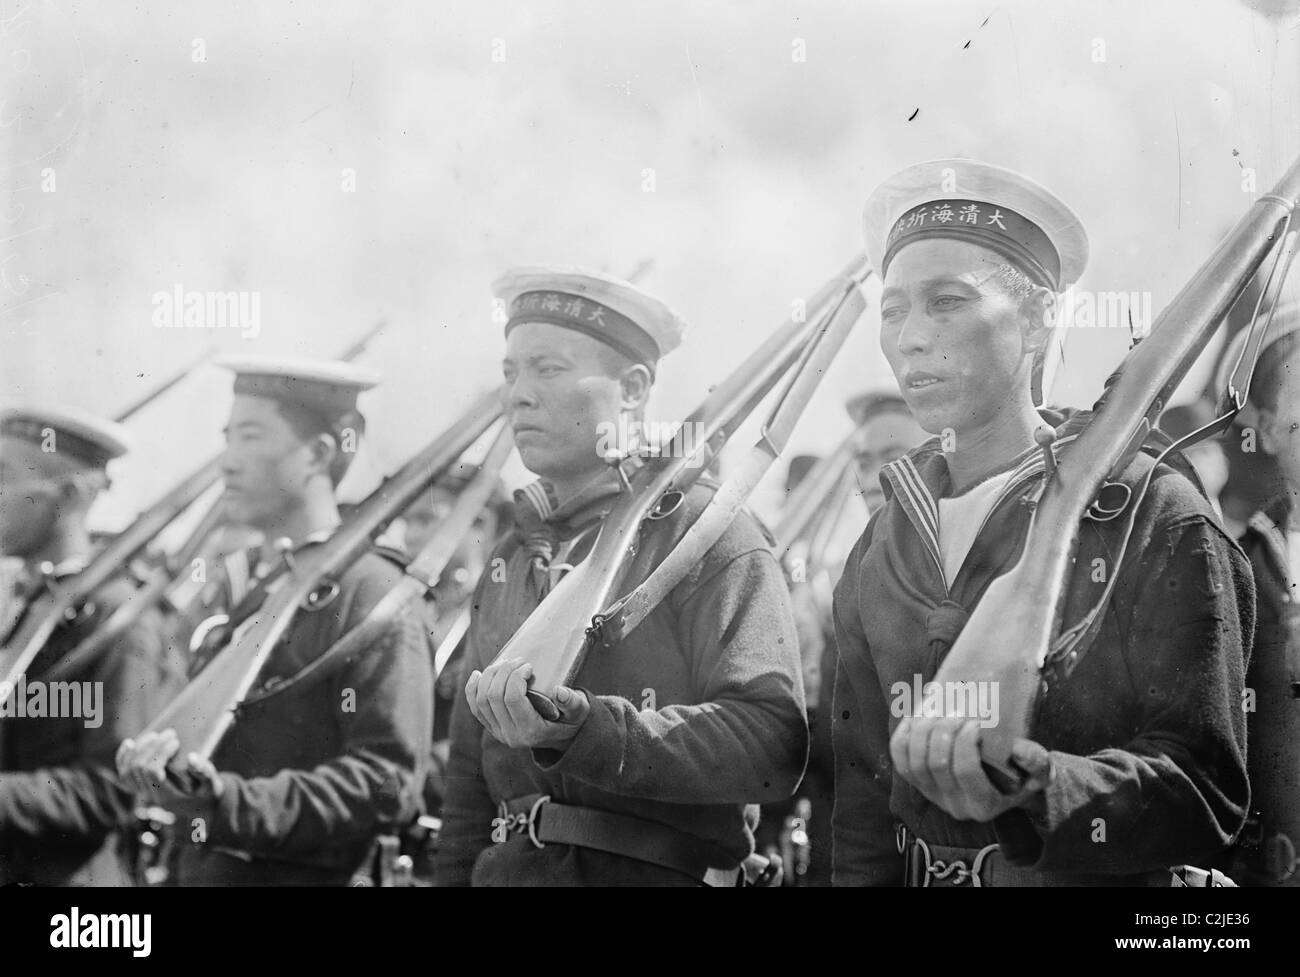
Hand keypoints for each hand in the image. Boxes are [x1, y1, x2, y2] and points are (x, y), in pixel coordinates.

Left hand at [115, 730, 224, 808]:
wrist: (200, 806)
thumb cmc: (207, 792)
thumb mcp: (212, 784)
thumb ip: (204, 771)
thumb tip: (191, 757)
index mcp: (166, 796)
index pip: (152, 771)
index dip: (160, 753)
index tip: (176, 740)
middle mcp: (150, 796)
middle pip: (138, 768)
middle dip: (152, 746)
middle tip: (170, 733)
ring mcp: (142, 793)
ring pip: (127, 770)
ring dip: (138, 749)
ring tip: (154, 735)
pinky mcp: (139, 788)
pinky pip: (123, 774)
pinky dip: (123, 758)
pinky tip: (129, 743)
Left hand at [466, 657, 589, 749]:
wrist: (561, 738)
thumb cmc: (571, 720)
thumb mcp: (579, 711)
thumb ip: (573, 702)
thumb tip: (559, 691)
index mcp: (531, 731)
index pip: (512, 699)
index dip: (515, 677)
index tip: (528, 666)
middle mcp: (511, 735)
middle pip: (494, 697)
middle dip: (503, 672)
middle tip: (518, 660)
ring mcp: (498, 732)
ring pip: (480, 701)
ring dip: (489, 676)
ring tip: (504, 663)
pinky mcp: (492, 727)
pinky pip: (475, 707)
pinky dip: (473, 689)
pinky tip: (478, 674)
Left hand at [889, 716, 1051, 821]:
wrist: (1005, 784)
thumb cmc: (1023, 774)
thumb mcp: (1039, 771)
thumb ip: (1035, 761)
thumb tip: (1017, 749)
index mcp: (983, 805)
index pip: (964, 771)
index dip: (964, 742)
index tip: (975, 721)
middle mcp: (954, 805)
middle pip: (936, 764)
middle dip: (942, 731)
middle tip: (956, 710)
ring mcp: (932, 795)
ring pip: (913, 761)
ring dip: (922, 730)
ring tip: (937, 709)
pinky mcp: (918, 783)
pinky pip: (900, 759)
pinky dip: (903, 736)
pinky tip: (916, 716)